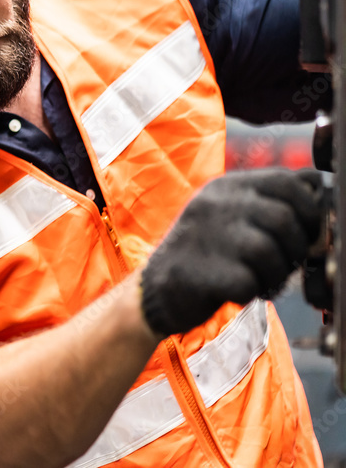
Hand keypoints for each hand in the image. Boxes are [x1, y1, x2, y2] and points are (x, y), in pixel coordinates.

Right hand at [140, 168, 322, 336]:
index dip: (310, 209)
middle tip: (284, 264)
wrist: (155, 289)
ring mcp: (207, 236)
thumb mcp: (231, 214)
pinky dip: (252, 292)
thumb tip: (317, 186)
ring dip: (275, 274)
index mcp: (226, 186)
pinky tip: (239, 291)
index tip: (306, 231)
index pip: (288, 181)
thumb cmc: (206, 252)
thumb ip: (270, 200)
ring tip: (262, 281)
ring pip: (270, 251)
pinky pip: (250, 283)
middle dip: (295, 247)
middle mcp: (215, 204)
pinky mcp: (202, 272)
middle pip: (284, 218)